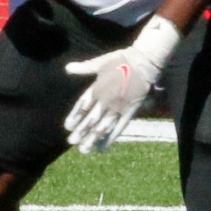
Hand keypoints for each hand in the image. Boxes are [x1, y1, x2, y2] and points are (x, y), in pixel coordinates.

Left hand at [63, 15, 181, 154]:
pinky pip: (119, 128)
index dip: (75, 116)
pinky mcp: (130, 112)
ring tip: (84, 149)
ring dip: (93, 138)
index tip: (68, 126)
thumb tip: (67, 67)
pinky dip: (110, 139)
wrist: (143, 62)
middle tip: (72, 141)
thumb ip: (83, 68)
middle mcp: (106, 100)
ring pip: (103, 126)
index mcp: (97, 88)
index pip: (82, 106)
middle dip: (81, 131)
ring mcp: (118, 107)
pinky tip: (103, 148)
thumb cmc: (121, 60)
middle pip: (91, 119)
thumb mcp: (100, 63)